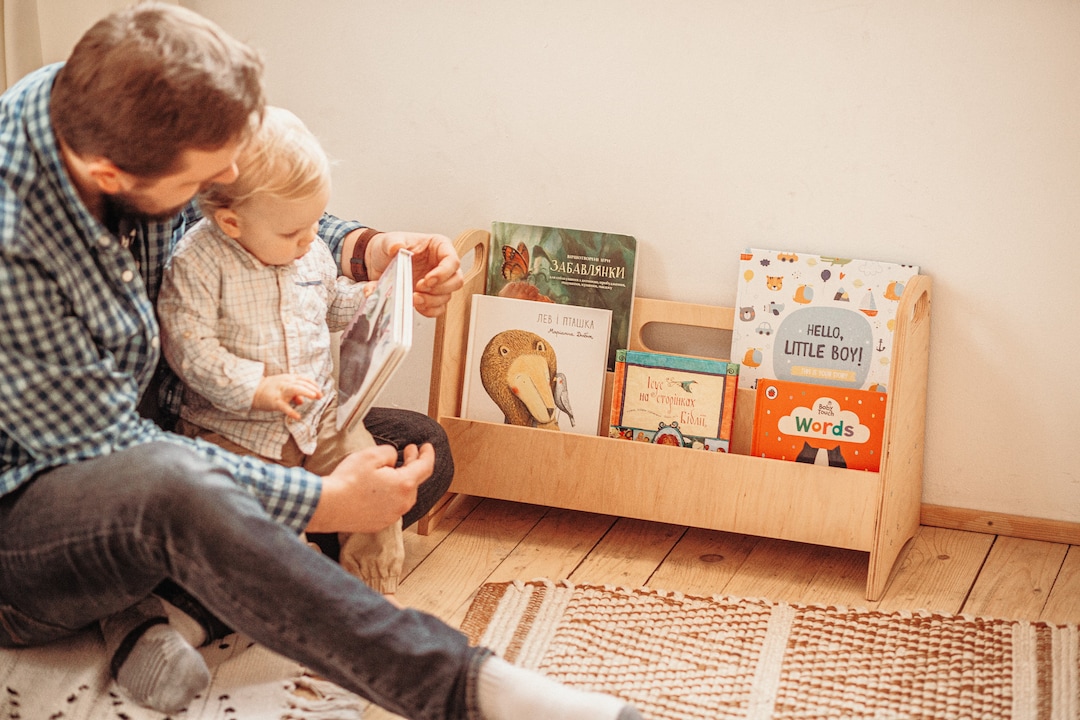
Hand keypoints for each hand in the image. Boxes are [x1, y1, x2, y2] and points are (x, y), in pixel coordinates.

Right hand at [252, 373, 322, 418]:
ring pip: (294, 389)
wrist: (253, 391)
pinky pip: (284, 406)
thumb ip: (294, 393)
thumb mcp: (283, 387)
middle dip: (313, 389)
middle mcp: (285, 383)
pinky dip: (291, 411)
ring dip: (305, 392)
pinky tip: (298, 416)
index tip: (319, 391)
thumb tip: (302, 401)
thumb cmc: (270, 389)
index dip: (313, 384)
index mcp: (289, 379)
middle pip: (302, 383)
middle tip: (320, 395)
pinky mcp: (275, 401)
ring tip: (314, 396)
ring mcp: (280, 392)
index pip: (304, 379)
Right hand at [306, 443, 434, 533]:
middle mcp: (403, 503)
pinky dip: (390, 495)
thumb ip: (389, 452)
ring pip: (403, 494)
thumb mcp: (370, 455)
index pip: (426, 466)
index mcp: (405, 484)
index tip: (427, 447)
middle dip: (412, 464)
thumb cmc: (347, 482)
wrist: (328, 506)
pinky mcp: (381, 523)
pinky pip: (391, 505)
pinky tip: (378, 488)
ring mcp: (393, 515)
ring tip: (390, 469)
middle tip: (408, 451)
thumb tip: (393, 459)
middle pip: (415, 480)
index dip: (427, 454)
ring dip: (400, 480)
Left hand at [368, 231, 463, 317]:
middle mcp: (442, 265)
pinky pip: (438, 308)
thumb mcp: (388, 241)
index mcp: (439, 247)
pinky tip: (417, 305)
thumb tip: (396, 247)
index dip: (443, 273)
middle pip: (456, 281)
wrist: (378, 262)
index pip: (452, 261)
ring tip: (413, 297)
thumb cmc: (389, 248)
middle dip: (438, 289)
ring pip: (447, 296)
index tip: (428, 280)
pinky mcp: (431, 296)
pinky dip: (428, 310)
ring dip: (431, 300)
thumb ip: (393, 242)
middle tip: (419, 288)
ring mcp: (438, 283)